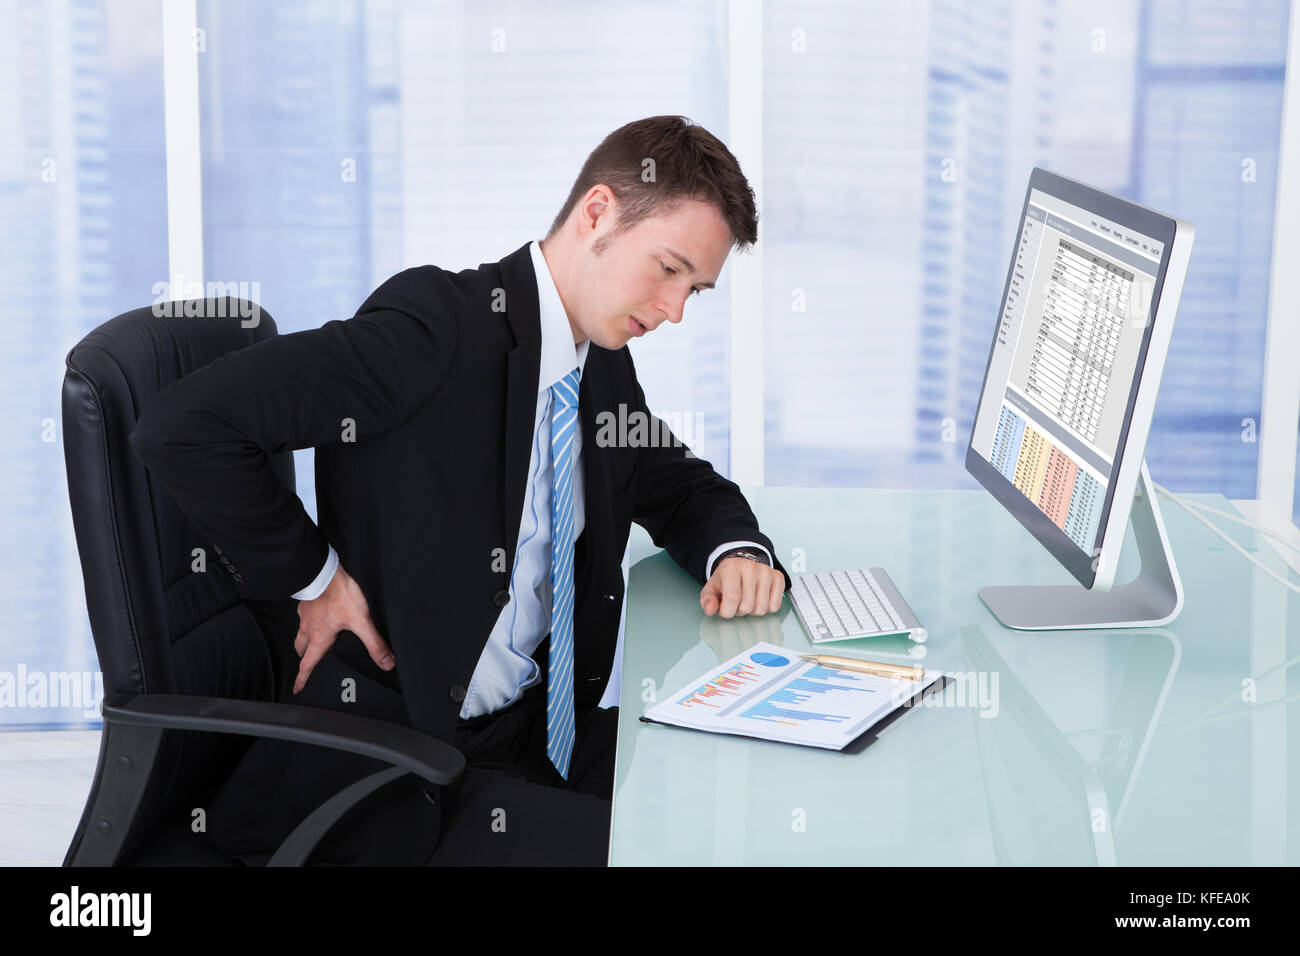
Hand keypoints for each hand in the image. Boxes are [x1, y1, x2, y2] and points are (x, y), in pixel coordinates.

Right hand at [292, 561, 394, 693]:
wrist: (324, 572)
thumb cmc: (340, 596)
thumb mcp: (361, 622)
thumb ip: (374, 643)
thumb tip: (386, 663)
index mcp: (319, 637)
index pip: (308, 663)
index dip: (302, 678)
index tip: (296, 689)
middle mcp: (308, 628)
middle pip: (301, 648)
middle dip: (303, 658)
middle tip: (305, 663)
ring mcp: (305, 614)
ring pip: (299, 632)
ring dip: (302, 640)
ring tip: (308, 642)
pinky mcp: (306, 601)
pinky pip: (303, 616)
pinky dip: (307, 622)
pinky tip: (315, 617)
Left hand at [700, 557, 785, 617]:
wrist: (741, 565)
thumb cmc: (726, 579)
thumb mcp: (711, 589)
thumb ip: (707, 601)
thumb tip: (710, 609)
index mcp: (731, 568)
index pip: (732, 599)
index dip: (727, 611)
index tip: (724, 608)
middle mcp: (750, 567)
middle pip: (747, 607)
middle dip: (739, 611)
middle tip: (737, 602)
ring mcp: (766, 572)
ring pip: (762, 609)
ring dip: (753, 610)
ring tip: (747, 600)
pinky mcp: (778, 577)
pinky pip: (774, 606)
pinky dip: (766, 607)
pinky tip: (759, 598)